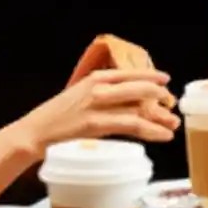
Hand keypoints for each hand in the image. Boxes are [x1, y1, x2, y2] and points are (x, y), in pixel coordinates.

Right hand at [23, 69, 180, 148]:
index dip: (151, 76)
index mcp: (96, 77)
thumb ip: (104, 96)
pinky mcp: (96, 124)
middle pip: (140, 88)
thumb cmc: (58, 117)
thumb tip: (132, 102)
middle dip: (160, 96)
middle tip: (171, 105)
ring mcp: (98, 105)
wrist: (35, 132)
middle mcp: (99, 87)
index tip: (165, 80)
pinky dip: (151, 130)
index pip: (130, 72)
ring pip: (139, 108)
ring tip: (173, 125)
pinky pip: (132, 125)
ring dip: (160, 117)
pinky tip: (162, 135)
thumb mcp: (82, 97)